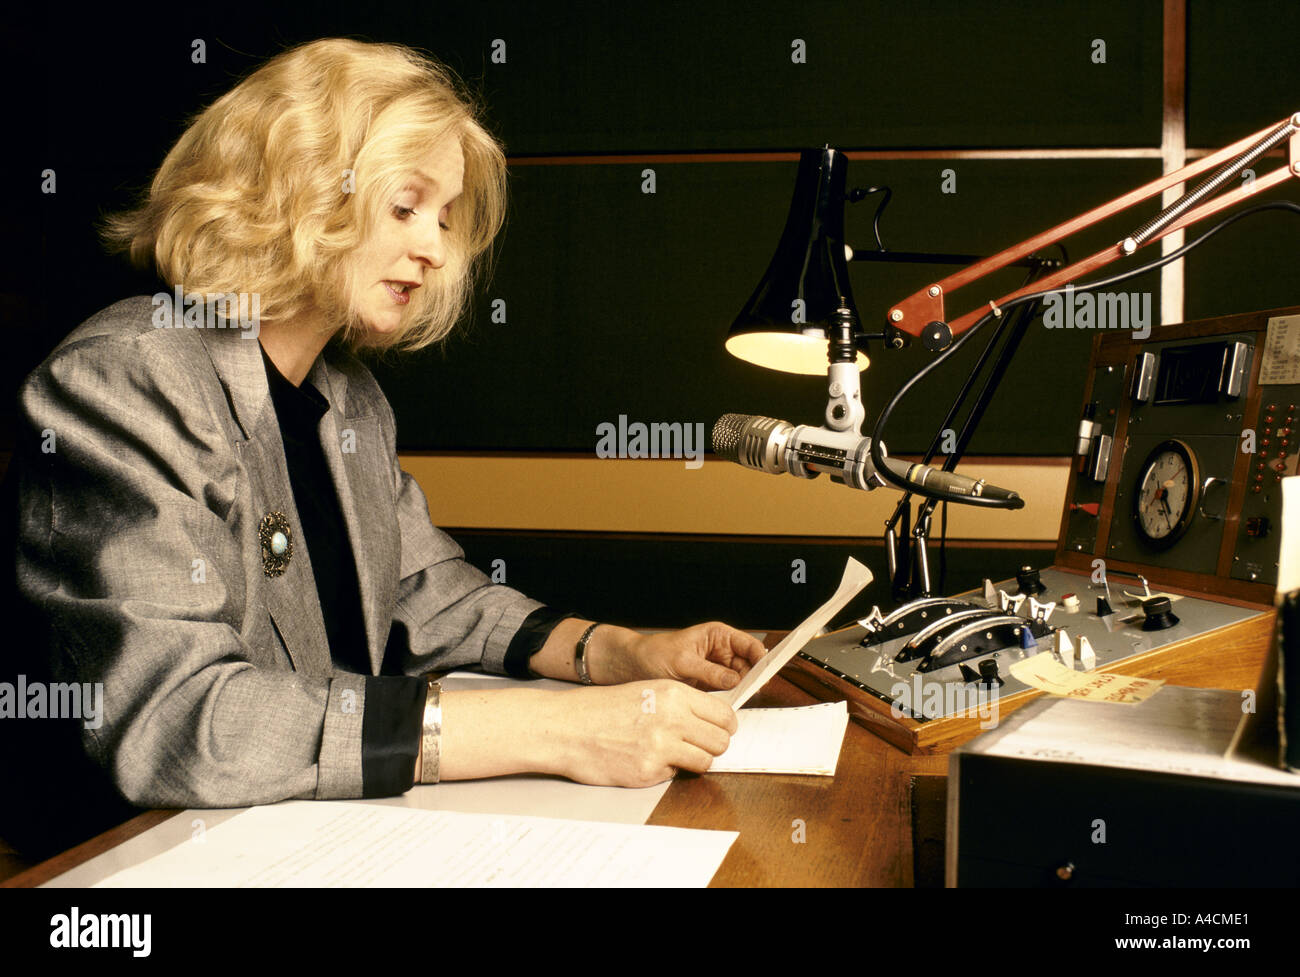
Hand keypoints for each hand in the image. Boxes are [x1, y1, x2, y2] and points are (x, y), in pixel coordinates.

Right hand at [548, 680, 738, 786]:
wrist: (566, 727)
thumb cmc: (601, 708)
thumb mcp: (646, 690)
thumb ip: (679, 704)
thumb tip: (709, 721)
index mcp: (674, 693)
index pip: (724, 714)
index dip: (725, 726)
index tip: (719, 731)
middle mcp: (673, 718)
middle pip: (721, 741)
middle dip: (713, 746)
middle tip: (697, 746)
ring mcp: (662, 746)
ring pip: (705, 761)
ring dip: (694, 761)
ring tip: (672, 754)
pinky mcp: (648, 771)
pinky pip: (675, 775)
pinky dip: (665, 771)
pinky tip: (645, 759)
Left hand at [598, 621, 766, 691]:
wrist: (633, 667)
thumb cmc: (654, 654)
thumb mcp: (682, 662)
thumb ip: (709, 672)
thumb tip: (734, 679)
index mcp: (718, 636)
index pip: (749, 645)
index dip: (761, 658)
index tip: (766, 672)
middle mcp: (721, 651)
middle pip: (749, 666)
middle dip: (752, 678)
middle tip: (750, 692)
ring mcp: (717, 669)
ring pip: (741, 682)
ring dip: (740, 691)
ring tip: (735, 699)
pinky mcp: (710, 686)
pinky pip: (727, 693)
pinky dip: (728, 699)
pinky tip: (724, 705)